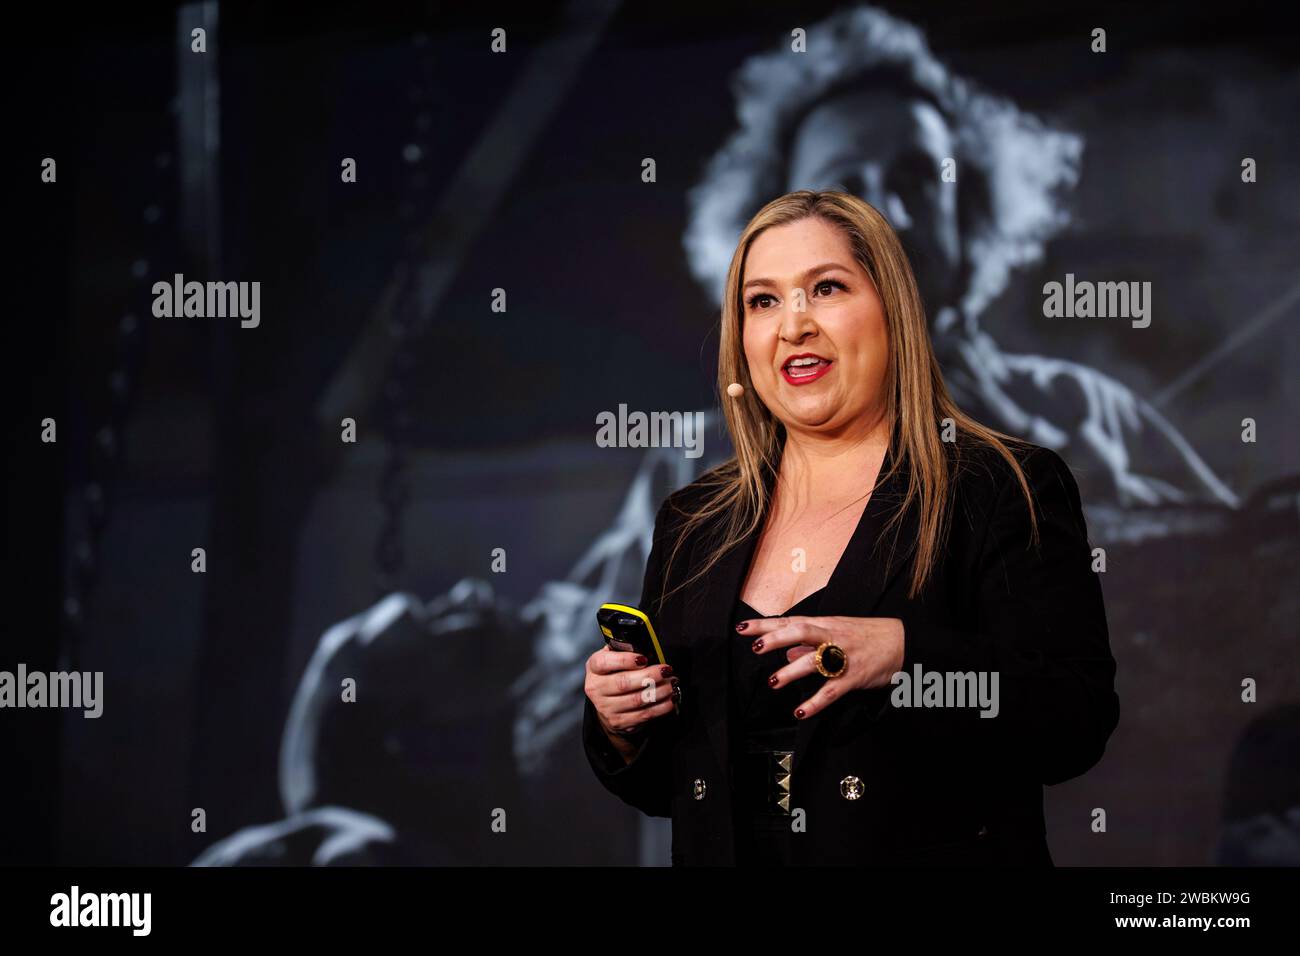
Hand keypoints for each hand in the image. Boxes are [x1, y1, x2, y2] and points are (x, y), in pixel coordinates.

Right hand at [584, 647, 678, 744]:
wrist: (608, 704)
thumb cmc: (616, 674)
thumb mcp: (614, 658)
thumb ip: (625, 650)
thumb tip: (647, 644)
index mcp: (594, 668)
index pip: (604, 663)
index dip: (625, 660)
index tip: (644, 658)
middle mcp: (595, 689)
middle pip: (623, 683)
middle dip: (649, 676)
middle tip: (667, 670)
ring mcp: (605, 708)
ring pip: (636, 700)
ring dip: (659, 691)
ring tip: (672, 684)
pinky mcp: (618, 722)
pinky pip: (643, 715)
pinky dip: (661, 707)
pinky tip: (670, 699)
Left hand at [737, 614, 905, 719]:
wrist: (904, 642)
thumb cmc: (868, 636)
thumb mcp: (837, 633)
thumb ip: (810, 644)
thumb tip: (786, 654)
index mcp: (825, 625)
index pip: (790, 622)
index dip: (765, 624)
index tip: (743, 628)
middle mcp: (832, 637)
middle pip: (800, 632)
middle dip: (776, 638)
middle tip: (756, 648)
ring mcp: (844, 656)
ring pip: (815, 661)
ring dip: (792, 672)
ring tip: (773, 682)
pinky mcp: (855, 676)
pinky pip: (832, 690)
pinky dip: (815, 702)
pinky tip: (800, 711)